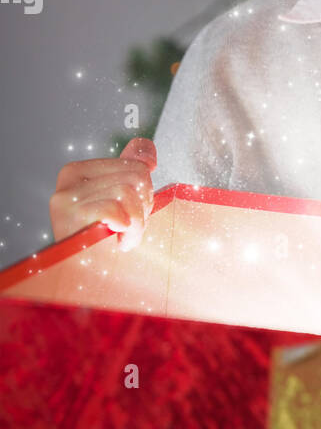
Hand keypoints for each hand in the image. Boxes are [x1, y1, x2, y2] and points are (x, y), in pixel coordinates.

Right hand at [49, 137, 156, 251]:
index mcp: (79, 171)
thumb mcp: (122, 203)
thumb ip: (129, 171)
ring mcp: (66, 197)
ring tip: (121, 239)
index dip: (144, 196)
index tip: (128, 218)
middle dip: (143, 209)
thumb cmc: (105, 245)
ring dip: (137, 224)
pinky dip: (127, 231)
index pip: (136, 165)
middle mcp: (68, 179)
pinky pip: (118, 210)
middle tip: (126, 231)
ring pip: (130, 192)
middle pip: (137, 176)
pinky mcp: (70, 215)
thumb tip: (145, 145)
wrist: (89, 283)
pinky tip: (117, 244)